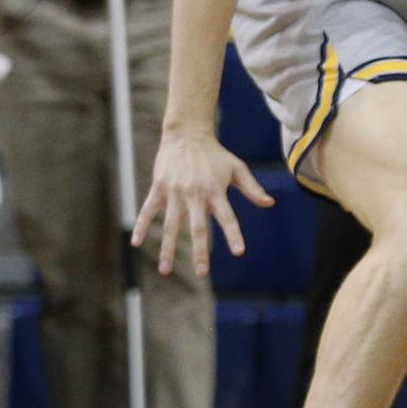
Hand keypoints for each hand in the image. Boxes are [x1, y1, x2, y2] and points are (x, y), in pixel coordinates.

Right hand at [132, 129, 274, 277]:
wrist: (186, 134)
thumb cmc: (215, 154)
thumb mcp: (237, 168)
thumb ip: (252, 188)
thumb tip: (270, 204)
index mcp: (215, 191)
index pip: (227, 217)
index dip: (233, 234)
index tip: (239, 252)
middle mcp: (195, 194)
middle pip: (197, 228)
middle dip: (199, 252)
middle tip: (202, 273)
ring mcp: (174, 192)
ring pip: (170, 225)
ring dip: (168, 249)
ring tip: (166, 270)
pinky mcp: (159, 188)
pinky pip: (148, 210)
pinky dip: (142, 226)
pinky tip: (136, 242)